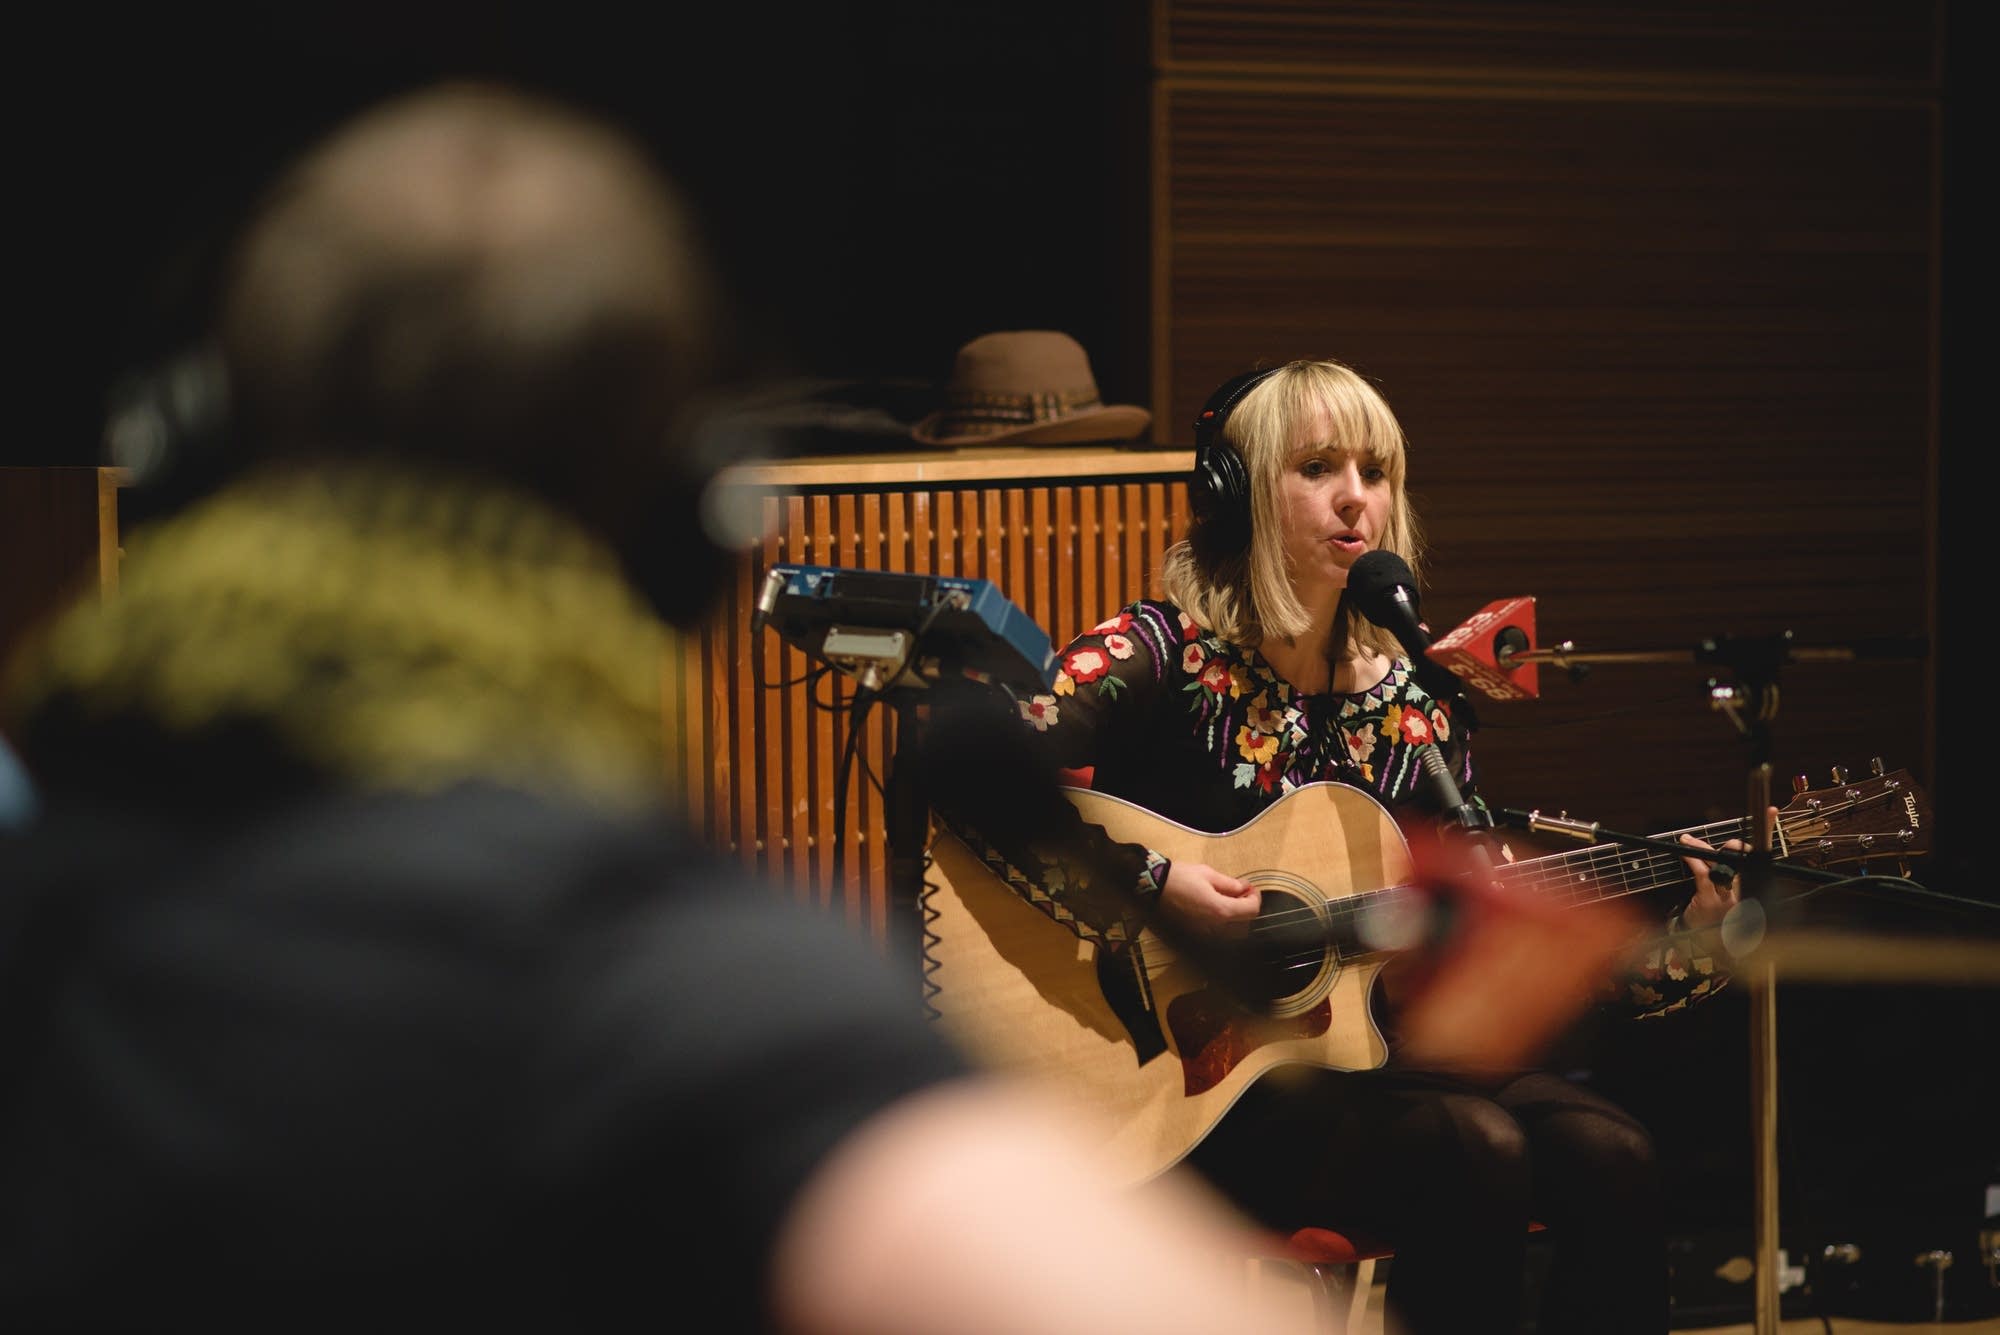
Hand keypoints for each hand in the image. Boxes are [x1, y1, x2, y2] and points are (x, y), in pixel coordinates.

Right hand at [1158, 861, 1259, 935]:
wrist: (1153, 887)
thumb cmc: (1179, 878)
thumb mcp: (1208, 874)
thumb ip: (1230, 884)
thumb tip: (1244, 887)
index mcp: (1220, 910)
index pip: (1251, 910)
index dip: (1255, 897)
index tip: (1251, 888)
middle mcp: (1214, 926)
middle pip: (1244, 925)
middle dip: (1247, 909)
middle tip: (1242, 894)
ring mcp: (1204, 933)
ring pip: (1231, 933)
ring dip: (1236, 919)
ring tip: (1229, 902)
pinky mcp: (1195, 933)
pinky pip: (1217, 934)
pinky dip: (1223, 924)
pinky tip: (1216, 909)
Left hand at [1678, 805, 1776, 927]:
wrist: (1705, 948)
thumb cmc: (1718, 918)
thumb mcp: (1732, 899)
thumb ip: (1733, 876)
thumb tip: (1726, 849)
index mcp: (1753, 888)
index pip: (1762, 855)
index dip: (1767, 831)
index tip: (1771, 811)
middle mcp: (1745, 891)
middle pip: (1744, 857)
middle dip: (1734, 845)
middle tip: (1722, 842)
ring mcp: (1728, 897)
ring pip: (1719, 862)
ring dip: (1701, 848)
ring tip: (1687, 840)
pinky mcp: (1710, 901)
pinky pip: (1702, 872)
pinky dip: (1692, 858)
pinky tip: (1685, 851)